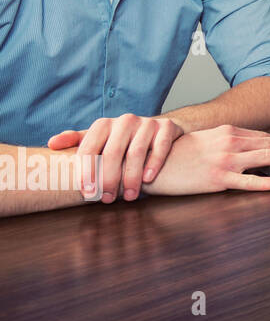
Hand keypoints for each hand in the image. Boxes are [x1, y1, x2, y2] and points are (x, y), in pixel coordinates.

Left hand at [48, 114, 183, 203]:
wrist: (158, 132)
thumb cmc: (122, 142)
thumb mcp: (98, 140)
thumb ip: (76, 142)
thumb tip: (51, 144)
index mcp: (103, 124)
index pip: (90, 149)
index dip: (86, 172)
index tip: (87, 192)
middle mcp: (125, 120)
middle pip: (113, 153)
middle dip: (109, 179)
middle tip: (106, 200)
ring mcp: (147, 122)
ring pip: (136, 152)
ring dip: (131, 178)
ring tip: (128, 197)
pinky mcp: (166, 127)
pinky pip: (160, 146)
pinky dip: (154, 163)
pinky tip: (148, 179)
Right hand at [141, 126, 269, 196]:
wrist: (149, 162)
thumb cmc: (174, 154)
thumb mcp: (204, 141)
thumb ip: (225, 142)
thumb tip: (245, 148)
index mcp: (226, 132)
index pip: (262, 136)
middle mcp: (229, 142)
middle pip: (269, 144)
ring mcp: (225, 160)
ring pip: (265, 158)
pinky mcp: (218, 179)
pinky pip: (249, 181)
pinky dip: (268, 181)